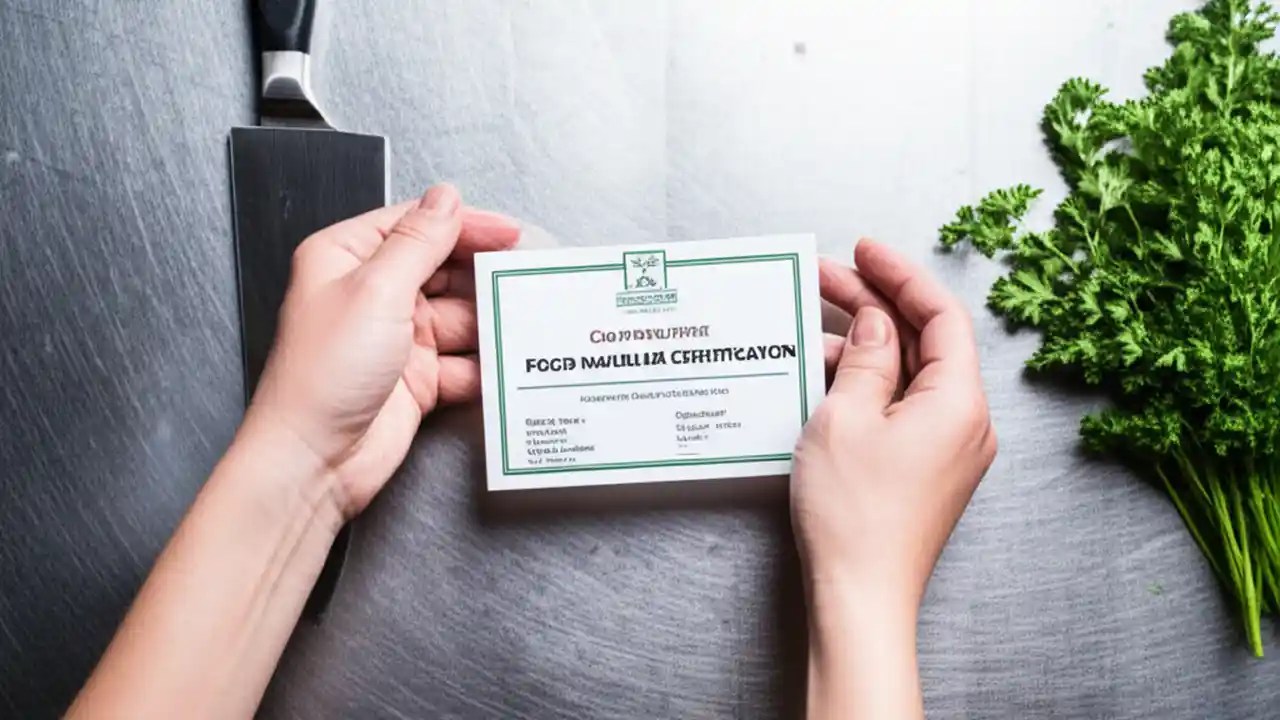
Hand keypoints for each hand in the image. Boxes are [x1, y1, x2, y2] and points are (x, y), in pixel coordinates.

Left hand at [242, 184, 519, 518]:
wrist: (314, 460)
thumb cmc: (322, 376)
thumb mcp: (376, 291)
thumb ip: (418, 241)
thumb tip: (446, 199)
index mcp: (347, 258)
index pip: (416, 225)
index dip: (465, 225)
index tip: (509, 232)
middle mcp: (371, 294)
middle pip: (443, 270)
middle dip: (483, 275)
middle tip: (526, 276)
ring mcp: (396, 338)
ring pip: (459, 317)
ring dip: (490, 322)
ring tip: (524, 320)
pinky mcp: (416, 379)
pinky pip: (463, 362)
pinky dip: (485, 365)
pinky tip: (506, 362)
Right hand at [796, 239, 995, 606]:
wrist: (860, 598)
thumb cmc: (854, 516)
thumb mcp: (846, 418)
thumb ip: (865, 359)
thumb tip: (876, 323)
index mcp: (958, 403)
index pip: (940, 315)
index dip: (900, 274)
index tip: (863, 249)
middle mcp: (963, 423)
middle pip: (922, 342)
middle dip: (873, 304)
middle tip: (824, 275)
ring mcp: (945, 449)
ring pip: (906, 375)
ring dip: (862, 345)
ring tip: (809, 322)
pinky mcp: (922, 470)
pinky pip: (898, 408)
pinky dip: (864, 385)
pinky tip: (821, 374)